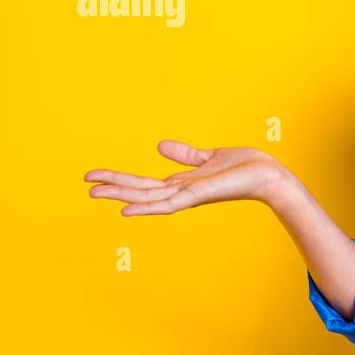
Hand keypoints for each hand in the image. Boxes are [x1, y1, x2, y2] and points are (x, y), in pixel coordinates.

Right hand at [85, 140, 284, 215]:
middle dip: (113, 187)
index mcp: (182, 183)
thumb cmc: (245, 167)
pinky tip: (126, 210)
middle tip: (85, 185)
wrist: (268, 175)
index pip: (143, 182)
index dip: (119, 178)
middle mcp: (181, 192)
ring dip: (121, 195)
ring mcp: (188, 196)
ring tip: (95, 193)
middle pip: (140, 190)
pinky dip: (146, 208)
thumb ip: (185, 155)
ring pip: (147, 197)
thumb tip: (159, 145)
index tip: (94, 175)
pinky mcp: (198, 196)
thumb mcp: (209, 156)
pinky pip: (167, 204)